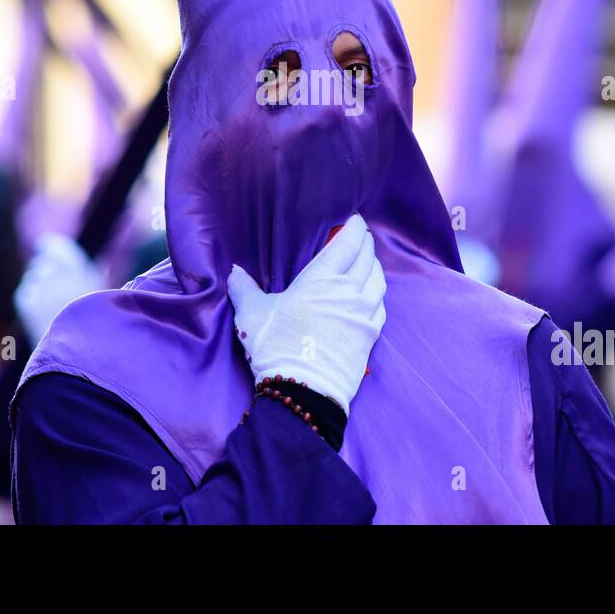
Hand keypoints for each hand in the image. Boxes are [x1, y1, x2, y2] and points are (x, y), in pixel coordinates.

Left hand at [13, 233, 105, 345]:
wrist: (76, 356)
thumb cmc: (93, 327)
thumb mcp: (99, 296)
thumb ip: (89, 274)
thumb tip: (78, 259)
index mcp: (84, 273)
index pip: (61, 249)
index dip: (51, 245)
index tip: (44, 243)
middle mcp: (62, 276)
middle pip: (45, 263)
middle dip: (45, 269)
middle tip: (50, 282)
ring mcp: (43, 289)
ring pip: (35, 277)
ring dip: (40, 285)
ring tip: (52, 306)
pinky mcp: (28, 301)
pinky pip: (26, 292)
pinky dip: (31, 299)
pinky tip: (42, 314)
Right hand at [226, 214, 385, 414]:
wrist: (303, 393)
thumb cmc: (276, 347)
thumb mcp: (252, 313)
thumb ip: (244, 288)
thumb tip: (235, 272)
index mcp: (323, 279)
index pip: (348, 243)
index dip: (354, 228)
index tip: (354, 221)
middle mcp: (350, 291)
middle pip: (367, 258)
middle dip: (364, 244)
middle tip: (359, 238)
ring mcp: (364, 314)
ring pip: (378, 280)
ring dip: (373, 267)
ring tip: (366, 263)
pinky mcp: (370, 335)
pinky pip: (380, 306)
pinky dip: (376, 294)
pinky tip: (369, 296)